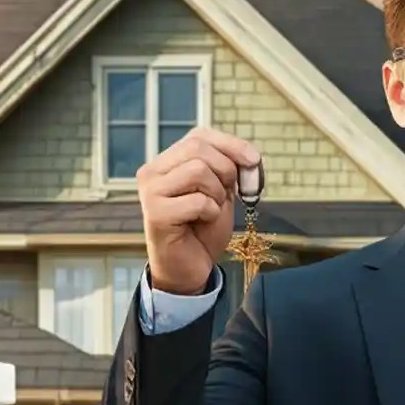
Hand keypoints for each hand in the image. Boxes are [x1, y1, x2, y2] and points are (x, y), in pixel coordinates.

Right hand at [137, 127, 260, 294]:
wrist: (188, 269)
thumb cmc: (202, 230)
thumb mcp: (221, 191)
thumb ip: (229, 169)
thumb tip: (250, 157)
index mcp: (165, 161)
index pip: (199, 135)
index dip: (231, 144)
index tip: (254, 162)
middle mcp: (151, 172)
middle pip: (198, 148)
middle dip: (225, 170)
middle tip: (227, 194)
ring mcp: (150, 192)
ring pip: (198, 170)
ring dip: (216, 193)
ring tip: (210, 211)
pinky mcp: (155, 214)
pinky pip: (197, 201)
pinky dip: (210, 213)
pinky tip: (201, 223)